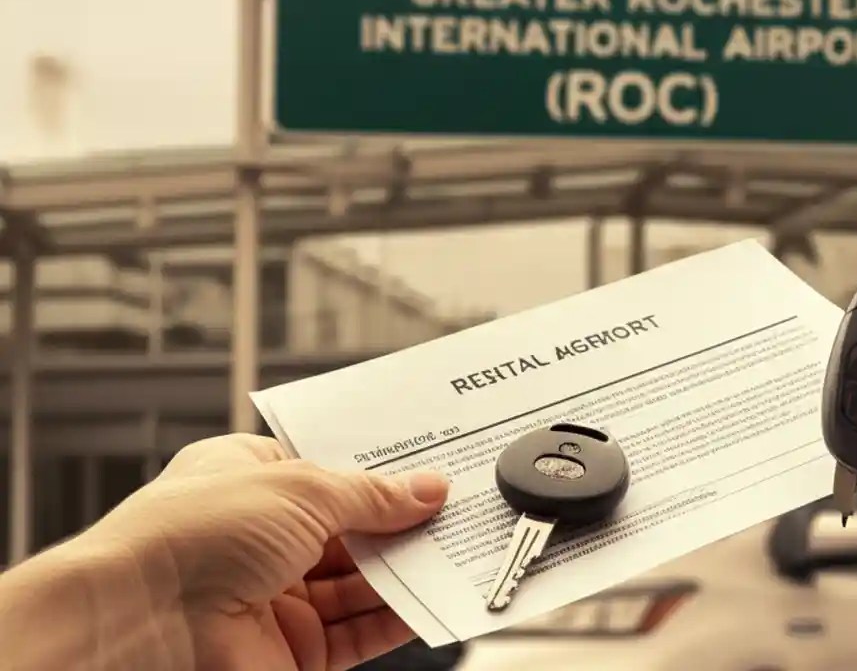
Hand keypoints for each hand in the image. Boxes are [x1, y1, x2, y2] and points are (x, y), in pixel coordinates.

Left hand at [3, 434, 448, 670]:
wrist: (140, 625)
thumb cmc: (187, 538)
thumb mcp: (299, 489)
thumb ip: (371, 494)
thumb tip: (425, 489)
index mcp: (248, 479)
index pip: (329, 469)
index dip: (380, 469)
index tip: (431, 466)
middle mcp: (261, 538)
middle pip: (352, 527)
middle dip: (403, 520)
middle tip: (456, 509)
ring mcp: (276, 596)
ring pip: (361, 581)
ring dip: (407, 567)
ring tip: (456, 550)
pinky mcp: (291, 650)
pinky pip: (357, 631)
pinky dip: (396, 616)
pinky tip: (429, 598)